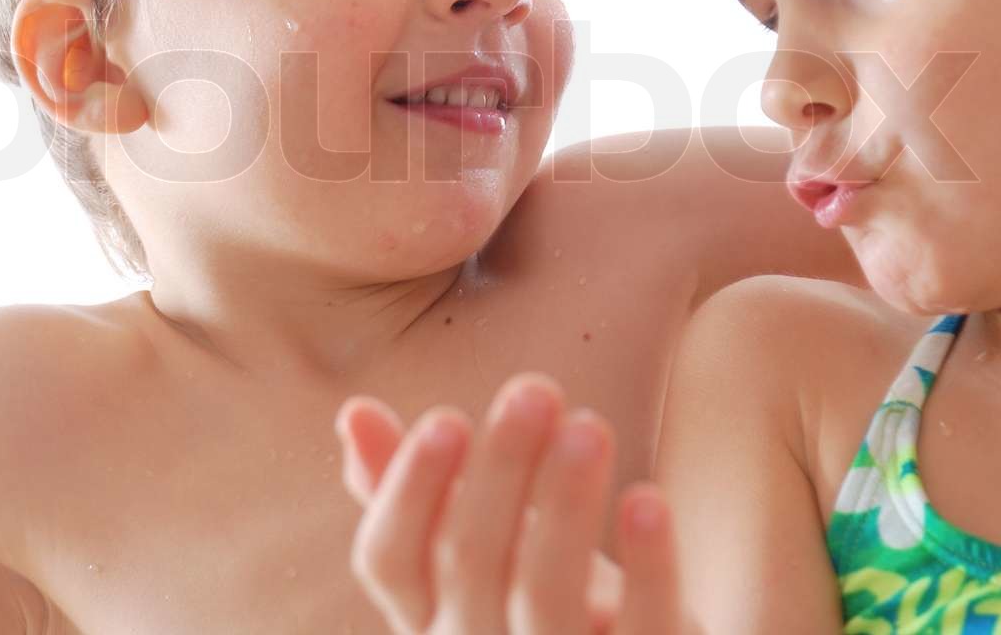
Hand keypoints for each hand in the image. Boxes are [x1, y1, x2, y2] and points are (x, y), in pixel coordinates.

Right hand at [335, 374, 690, 633]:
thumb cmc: (531, 592)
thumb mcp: (467, 545)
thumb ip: (407, 490)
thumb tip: (353, 410)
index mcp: (427, 612)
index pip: (388, 558)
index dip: (408, 491)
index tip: (447, 418)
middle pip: (470, 562)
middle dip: (502, 470)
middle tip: (536, 389)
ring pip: (546, 598)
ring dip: (566, 506)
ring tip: (590, 426)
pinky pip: (641, 628)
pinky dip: (647, 567)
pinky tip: (648, 499)